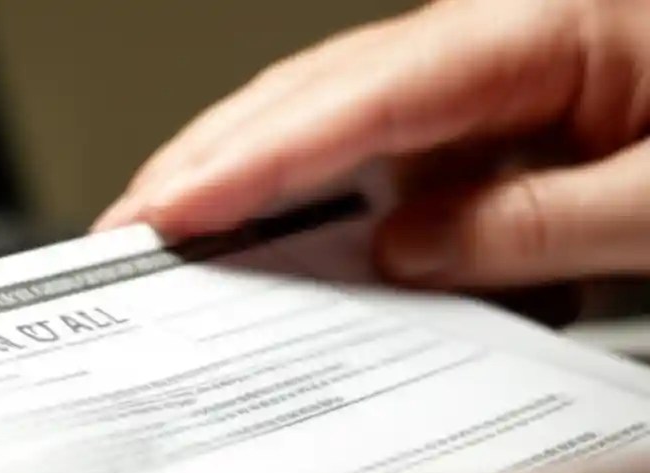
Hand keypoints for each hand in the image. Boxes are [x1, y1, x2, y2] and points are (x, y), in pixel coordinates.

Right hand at [93, 0, 649, 289]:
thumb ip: (537, 226)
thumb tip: (401, 247)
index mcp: (544, 28)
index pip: (364, 96)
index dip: (254, 157)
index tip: (166, 210)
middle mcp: (498, 36)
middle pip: (319, 88)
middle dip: (212, 158)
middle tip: (124, 225)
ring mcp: (489, 73)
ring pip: (339, 119)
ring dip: (250, 177)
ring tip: (168, 235)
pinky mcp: (495, 113)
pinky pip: (386, 154)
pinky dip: (319, 199)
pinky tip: (275, 240)